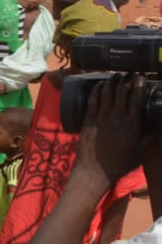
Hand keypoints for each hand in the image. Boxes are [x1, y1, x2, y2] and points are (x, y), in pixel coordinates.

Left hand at [73, 73, 148, 187]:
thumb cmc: (120, 163)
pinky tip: (99, 84)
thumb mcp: (141, 151)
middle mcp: (117, 117)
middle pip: (122, 92)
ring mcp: (101, 118)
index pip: (137, 98)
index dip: (139, 85)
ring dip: (111, 81)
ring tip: (115, 75)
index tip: (141, 77)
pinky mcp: (88, 120)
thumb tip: (159, 131)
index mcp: (132, 123)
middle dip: (126, 79)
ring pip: (107, 93)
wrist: (95, 170)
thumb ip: (151, 138)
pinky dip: (96, 90)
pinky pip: (93, 101)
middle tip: (128, 73)